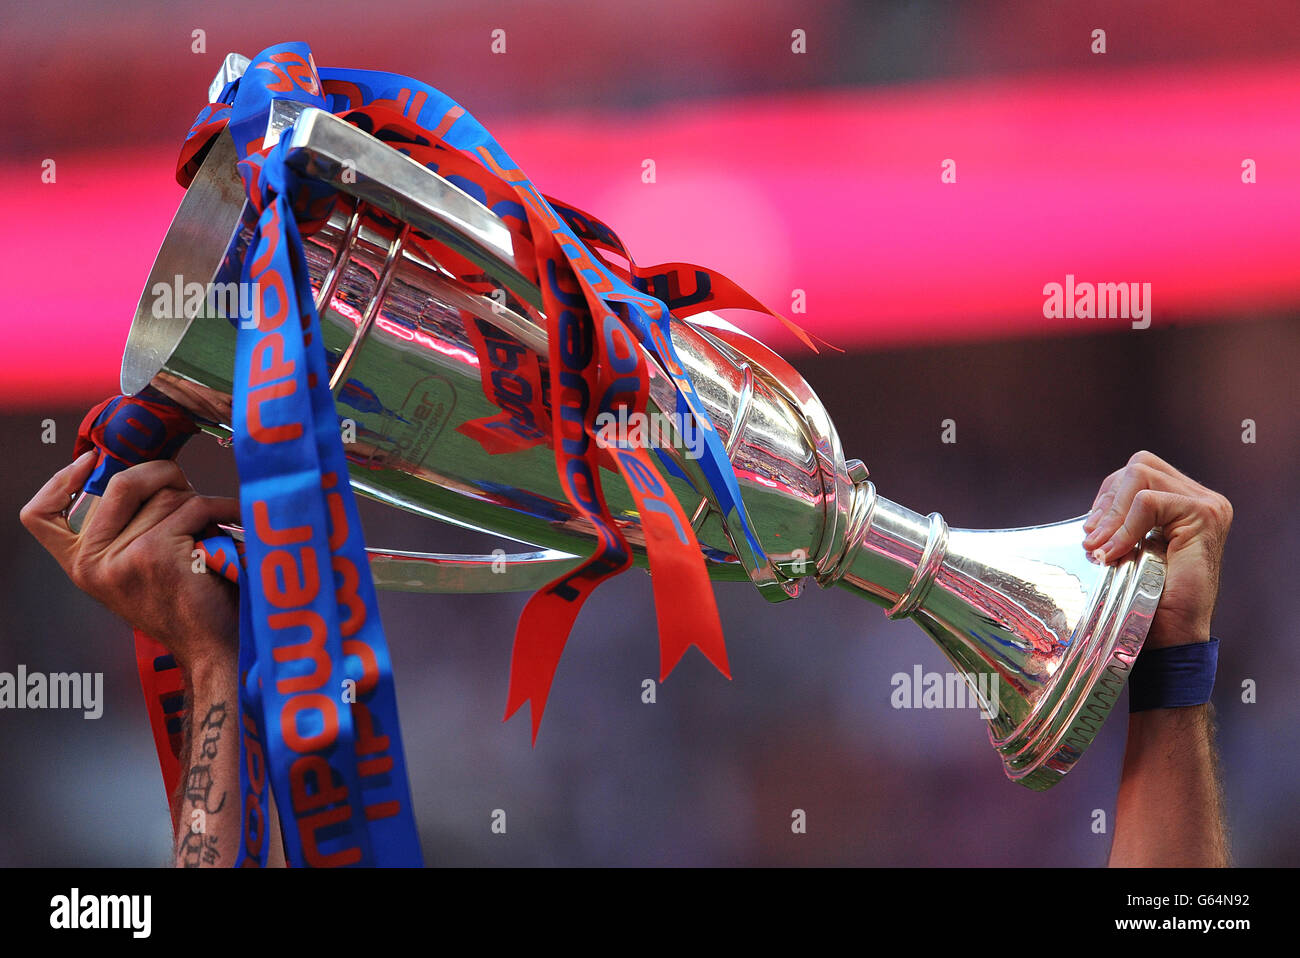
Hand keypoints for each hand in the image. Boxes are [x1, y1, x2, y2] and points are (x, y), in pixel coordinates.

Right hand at [20, 451, 240, 672]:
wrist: (212, 648)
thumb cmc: (186, 603)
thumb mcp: (136, 567)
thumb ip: (126, 528)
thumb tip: (142, 472)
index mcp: (82, 564)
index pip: (40, 518)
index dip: (60, 480)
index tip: (91, 461)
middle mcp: (93, 562)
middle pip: (121, 484)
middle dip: (163, 474)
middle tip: (187, 489)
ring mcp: (122, 556)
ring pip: (166, 495)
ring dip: (199, 501)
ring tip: (213, 526)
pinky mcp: (156, 553)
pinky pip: (195, 507)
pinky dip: (221, 509)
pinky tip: (231, 522)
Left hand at [1081, 451, 1231, 648]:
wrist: (1172, 635)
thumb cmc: (1149, 597)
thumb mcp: (1129, 548)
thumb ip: (1120, 521)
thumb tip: (1092, 514)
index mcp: (1184, 501)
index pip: (1137, 471)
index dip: (1108, 496)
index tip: (1091, 531)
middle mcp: (1202, 498)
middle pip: (1139, 465)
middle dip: (1107, 499)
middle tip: (1091, 537)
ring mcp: (1207, 504)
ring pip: (1140, 476)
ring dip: (1112, 513)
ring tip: (1100, 547)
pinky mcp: (1204, 515)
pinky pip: (1147, 501)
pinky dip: (1123, 526)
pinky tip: (1115, 553)